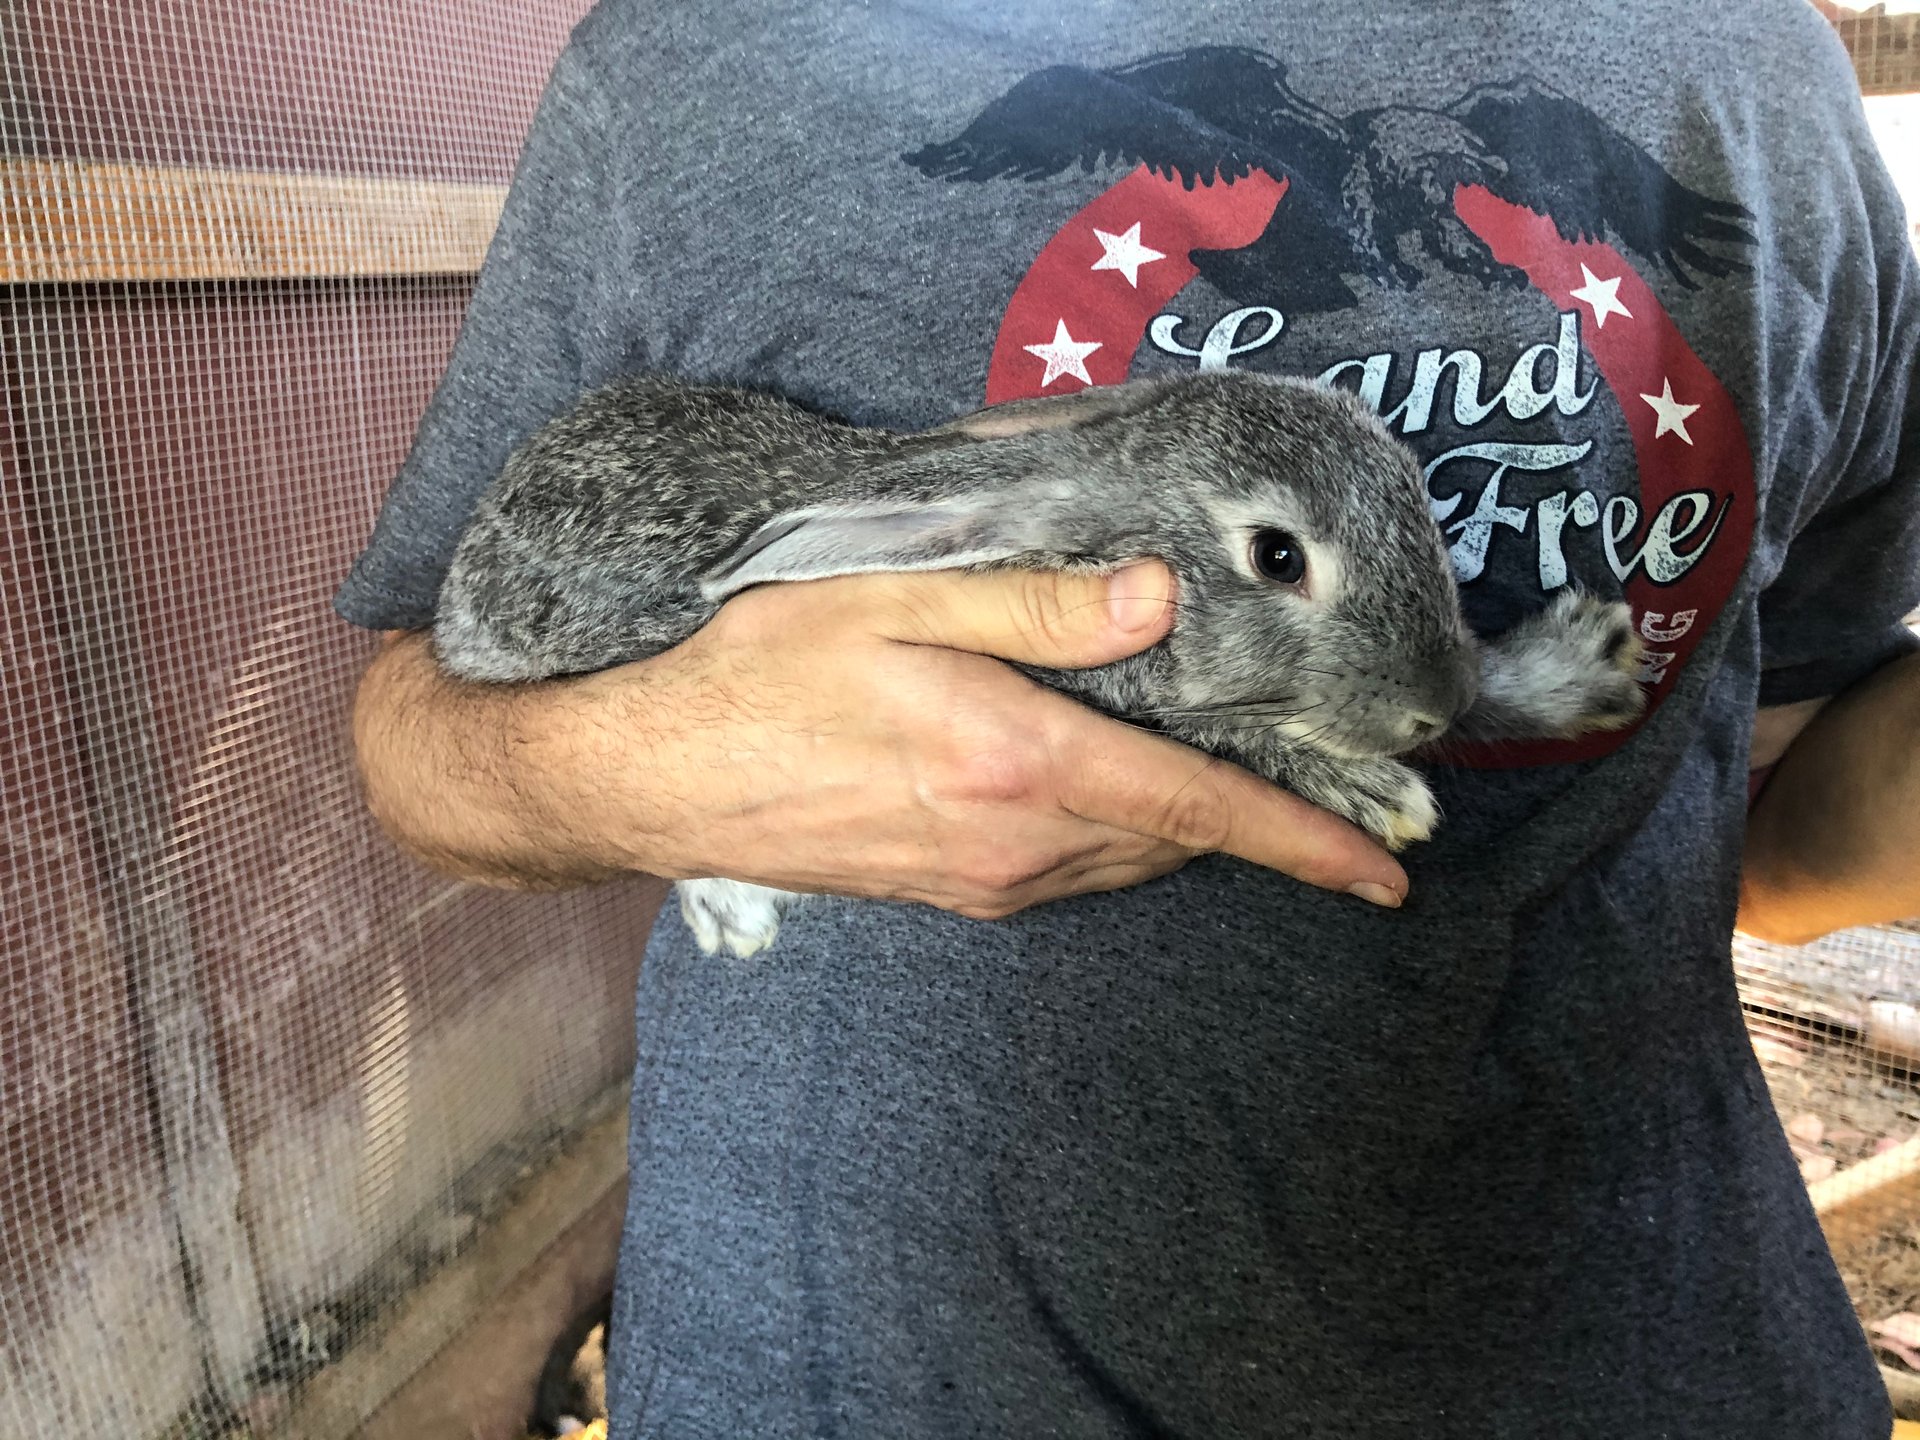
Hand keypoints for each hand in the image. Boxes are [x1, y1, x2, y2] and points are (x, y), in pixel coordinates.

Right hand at [534, 562, 1409, 913]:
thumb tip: (1155, 600)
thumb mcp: (891, 603)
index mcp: (1019, 764)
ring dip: (1187, 823)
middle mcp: (1017, 843)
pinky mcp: (953, 892)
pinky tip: (1112, 781)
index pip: (1197, 810)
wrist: (654, 779)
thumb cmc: (760, 673)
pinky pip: (1075, 869)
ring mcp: (984, 880)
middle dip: (1256, 819)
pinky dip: (1122, 830)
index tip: (1386, 875)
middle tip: (1322, 785)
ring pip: (1129, 857)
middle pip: (1177, 836)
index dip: (1301, 842)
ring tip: (1232, 778)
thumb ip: (1032, 606)